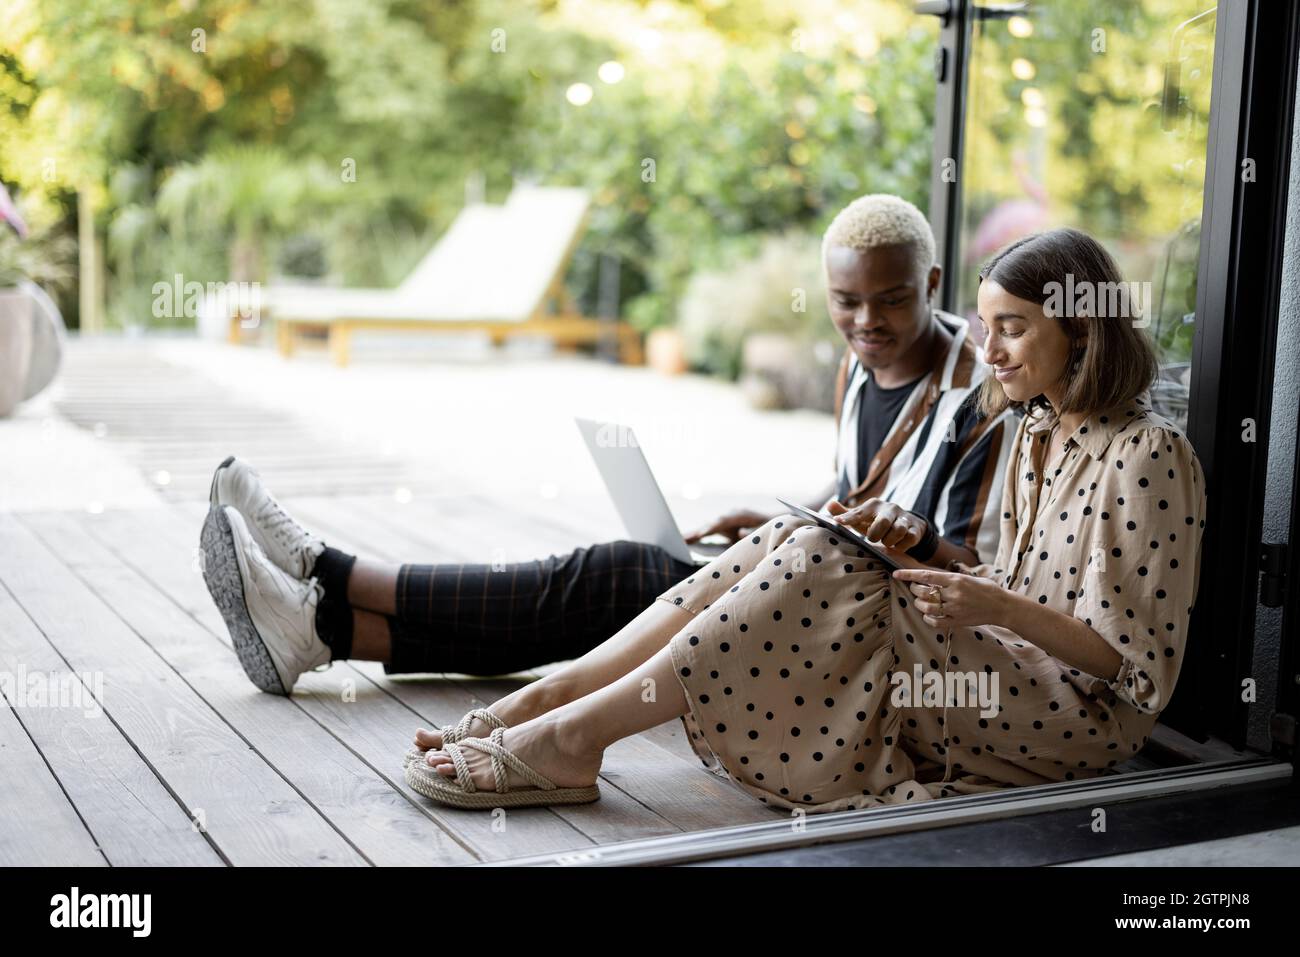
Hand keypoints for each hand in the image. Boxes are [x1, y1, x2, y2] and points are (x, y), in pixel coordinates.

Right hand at [684, 509, 770, 544]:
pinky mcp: (722, 527)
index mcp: (740, 514)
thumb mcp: (766, 528)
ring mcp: (725, 520)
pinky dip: (696, 536)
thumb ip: (754, 531)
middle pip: (710, 523)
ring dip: (693, 534)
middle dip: (698, 531)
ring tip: (678, 542)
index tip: (702, 533)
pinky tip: (684, 542)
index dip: (712, 526)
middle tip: (683, 539)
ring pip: (706, 527)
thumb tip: (741, 532)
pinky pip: (707, 532)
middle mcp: (729, 515)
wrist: (771, 520)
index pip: (723, 520)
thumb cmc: (770, 526)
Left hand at [826, 498, 927, 550]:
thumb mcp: (862, 518)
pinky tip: (896, 545)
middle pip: (883, 521)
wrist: (908, 524)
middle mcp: (890, 508)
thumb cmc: (877, 522)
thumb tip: (829, 505)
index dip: (848, 518)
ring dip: (888, 541)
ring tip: (885, 542)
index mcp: (874, 505)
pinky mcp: (915, 530)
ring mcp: (904, 518)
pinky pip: (908, 539)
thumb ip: (846, 514)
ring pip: (897, 531)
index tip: (838, 523)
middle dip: (875, 534)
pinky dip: (900, 546)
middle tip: (873, 538)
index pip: (859, 512)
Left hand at [889, 568, 1007, 628]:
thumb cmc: (985, 589)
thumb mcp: (967, 577)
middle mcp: (954, 594)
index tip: (896, 573)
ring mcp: (955, 609)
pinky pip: (935, 622)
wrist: (1002, 606)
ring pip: (926, 607)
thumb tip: (927, 576)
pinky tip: (928, 614)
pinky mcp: (957, 622)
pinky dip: (928, 618)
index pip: (926, 576)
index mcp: (956, 580)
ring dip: (919, 604)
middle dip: (914, 589)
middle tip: (914, 587)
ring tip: (920, 600)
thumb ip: (948, 578)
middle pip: (923, 592)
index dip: (908, 575)